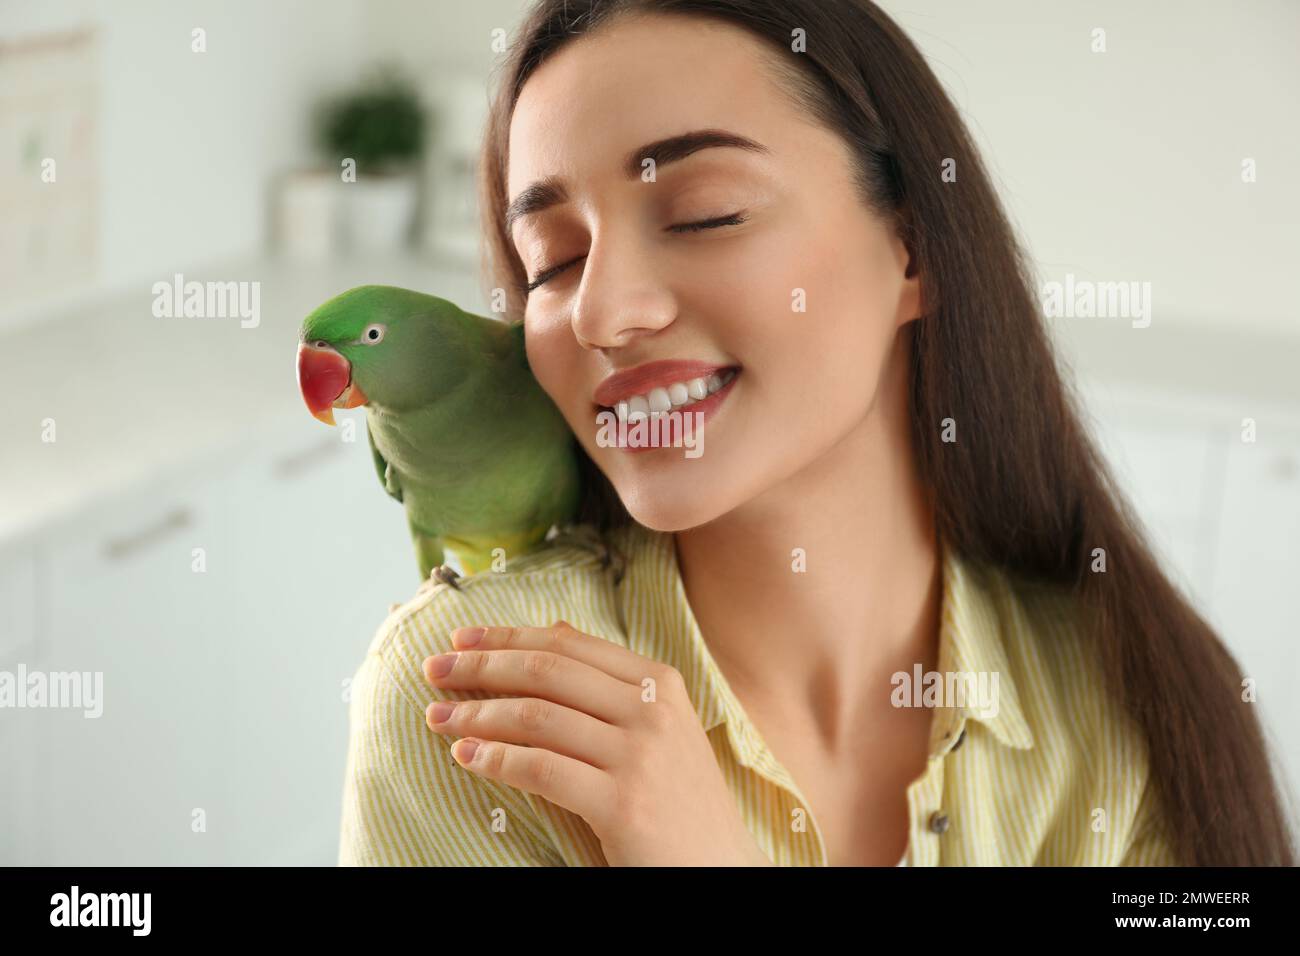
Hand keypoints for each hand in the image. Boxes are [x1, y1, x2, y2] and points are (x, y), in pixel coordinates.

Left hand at [422, 621, 771, 866]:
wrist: (721, 866)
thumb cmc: (679, 797)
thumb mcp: (660, 727)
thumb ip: (611, 681)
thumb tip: (553, 629)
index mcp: (660, 682)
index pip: (567, 644)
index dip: (507, 637)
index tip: (462, 638)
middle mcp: (652, 710)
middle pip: (546, 670)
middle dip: (481, 666)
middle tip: (433, 669)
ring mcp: (640, 755)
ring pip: (536, 716)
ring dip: (477, 714)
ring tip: (438, 717)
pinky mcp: (623, 803)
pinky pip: (541, 770)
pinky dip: (496, 760)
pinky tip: (466, 758)